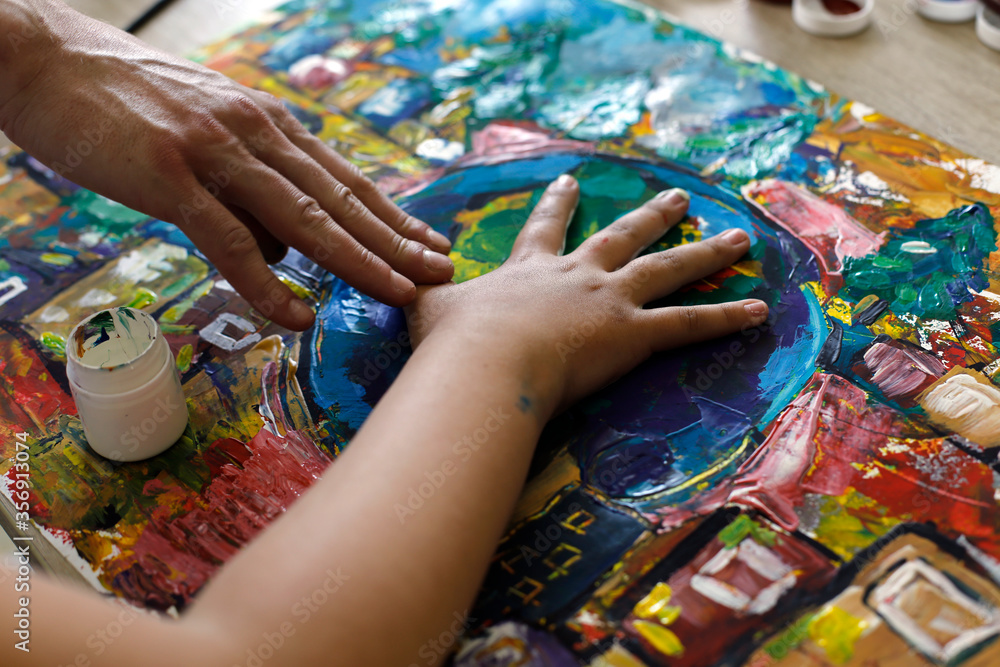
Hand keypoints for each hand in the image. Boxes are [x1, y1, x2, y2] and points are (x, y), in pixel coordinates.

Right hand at [0, 1, 452, 330]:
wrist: (49, 62)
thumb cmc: (129, 105)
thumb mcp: (209, 137)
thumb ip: (250, 191)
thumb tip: (283, 255)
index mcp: (269, 125)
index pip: (345, 179)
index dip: (393, 216)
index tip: (431, 246)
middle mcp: (256, 134)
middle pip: (340, 199)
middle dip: (396, 241)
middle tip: (441, 274)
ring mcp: (216, 153)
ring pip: (303, 216)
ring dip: (357, 260)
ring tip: (400, 293)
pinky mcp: (170, 176)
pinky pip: (228, 240)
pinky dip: (264, 282)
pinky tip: (294, 315)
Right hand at [406, 175, 769, 416]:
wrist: (485, 360)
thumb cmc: (453, 341)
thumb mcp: (425, 308)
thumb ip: (420, 293)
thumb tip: (394, 283)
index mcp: (531, 269)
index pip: (547, 227)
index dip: (558, 205)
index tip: (568, 183)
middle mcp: (578, 274)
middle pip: (624, 235)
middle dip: (652, 215)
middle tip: (677, 198)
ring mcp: (610, 300)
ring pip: (669, 269)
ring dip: (706, 252)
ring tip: (739, 238)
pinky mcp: (633, 333)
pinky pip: (689, 324)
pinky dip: (725, 317)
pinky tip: (758, 310)